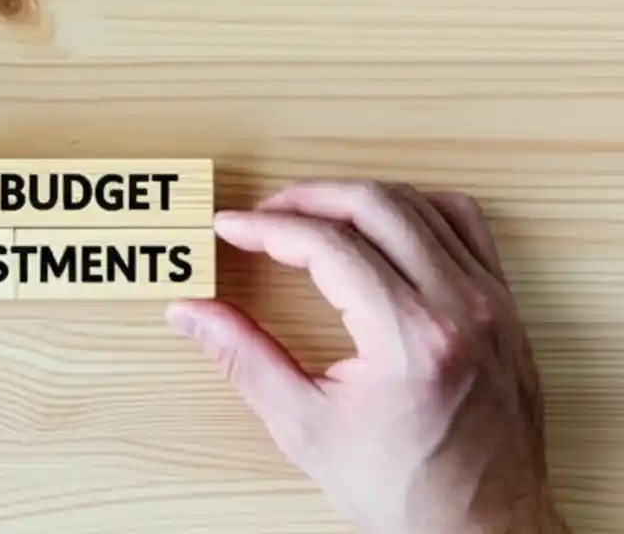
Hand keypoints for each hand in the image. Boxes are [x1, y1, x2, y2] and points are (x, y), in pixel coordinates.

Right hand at [166, 180, 568, 533]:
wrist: (483, 530)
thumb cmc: (406, 491)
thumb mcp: (305, 427)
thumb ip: (243, 358)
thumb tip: (191, 313)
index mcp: (409, 339)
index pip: (328, 245)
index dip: (268, 228)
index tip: (232, 227)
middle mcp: (460, 308)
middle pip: (375, 206)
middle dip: (307, 198)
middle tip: (264, 215)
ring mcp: (491, 303)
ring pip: (422, 204)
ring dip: (358, 198)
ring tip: (313, 215)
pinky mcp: (505, 307)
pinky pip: (466, 223)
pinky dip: (417, 209)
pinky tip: (384, 225)